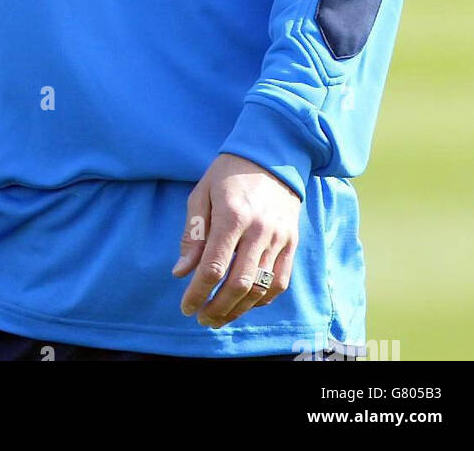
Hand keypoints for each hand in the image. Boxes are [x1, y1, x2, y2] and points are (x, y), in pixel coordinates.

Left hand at [173, 152, 300, 328]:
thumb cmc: (228, 173)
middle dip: (217, 308)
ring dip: (239, 309)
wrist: (272, 155)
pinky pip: (280, 282)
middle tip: (202, 319)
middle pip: (238, 284)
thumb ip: (192, 235)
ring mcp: (278, 238)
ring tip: (220, 318)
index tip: (185, 306)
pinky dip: (263, 299)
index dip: (197, 292)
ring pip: (260, 288)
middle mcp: (258, 231)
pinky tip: (246, 304)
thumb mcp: (201, 194)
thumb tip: (181, 272)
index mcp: (231, 217)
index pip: (213, 267)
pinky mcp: (292, 243)